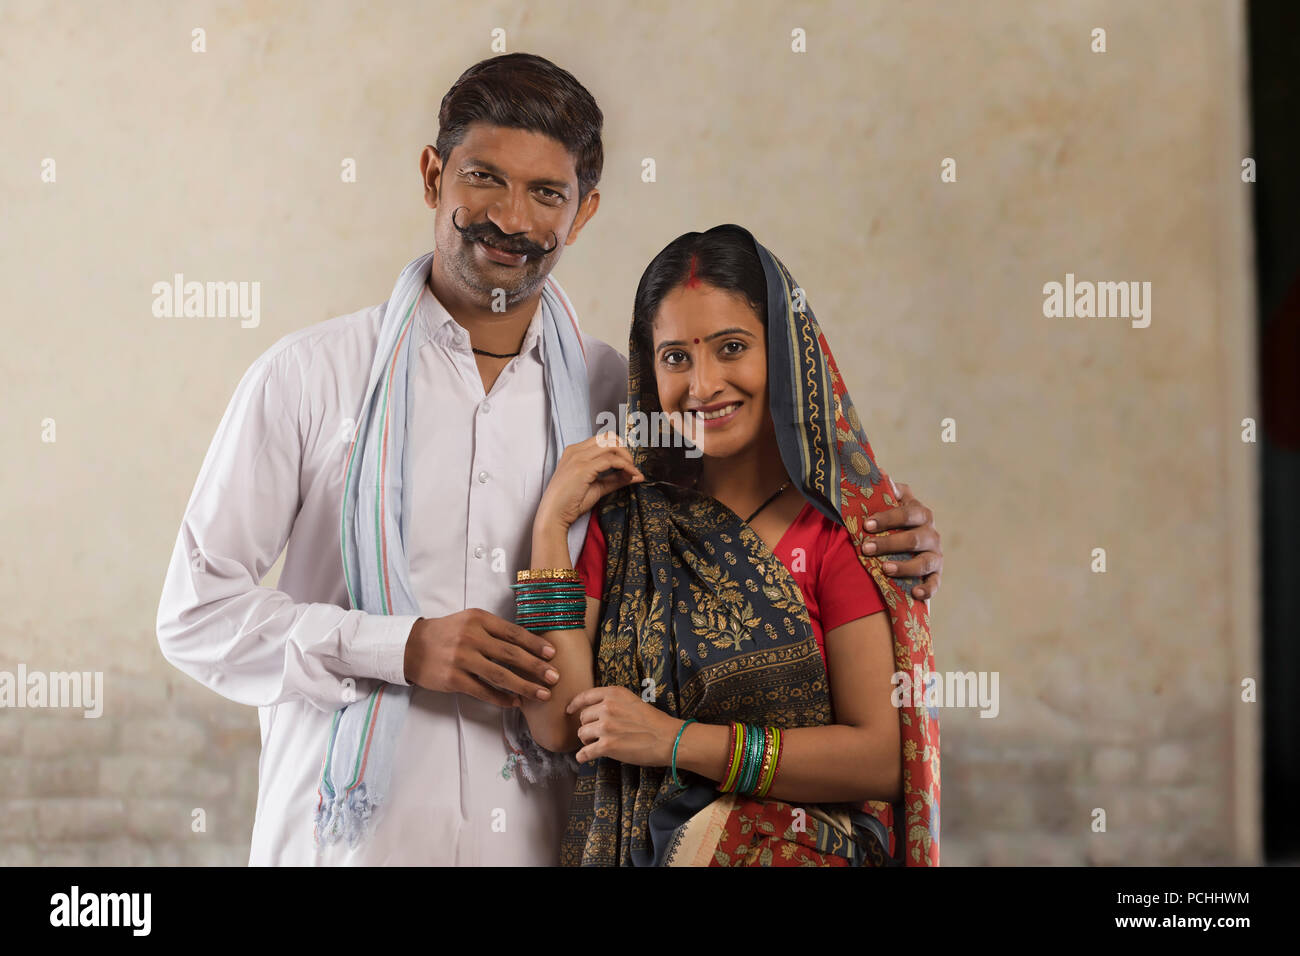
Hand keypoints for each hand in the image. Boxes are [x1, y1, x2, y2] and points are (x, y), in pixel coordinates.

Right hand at [403, 610, 559, 707]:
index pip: (513, 632)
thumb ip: (494, 631)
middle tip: (554, 677)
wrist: (410, 647)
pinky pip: (483, 691)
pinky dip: (501, 698)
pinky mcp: (453, 679)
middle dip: (536, 667)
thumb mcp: (469, 621)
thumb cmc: (446, 633)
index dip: (535, 644)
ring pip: (500, 675)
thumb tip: (527, 647)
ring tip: (542, 694)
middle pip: (511, 655)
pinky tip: (515, 703)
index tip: (552, 653)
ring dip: (524, 686)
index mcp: (479, 619)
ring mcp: (462, 659)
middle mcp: (471, 637)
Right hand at [534, 433, 643, 532]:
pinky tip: (630, 475)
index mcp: (575, 452)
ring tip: (632, 472)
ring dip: (626, 457)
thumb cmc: (570, 503)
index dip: (619, 449)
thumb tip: (636, 475)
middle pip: (609, 437)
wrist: (553, 515)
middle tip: (632, 466)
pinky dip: (625, 466)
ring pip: (611, 445)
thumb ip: (615, 480)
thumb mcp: (597, 488)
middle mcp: (575, 451)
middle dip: (625, 450)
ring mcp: (578, 458)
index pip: (603, 439)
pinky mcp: (582, 468)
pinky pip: (611, 460)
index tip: (629, 464)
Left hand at [566, 685, 680, 766]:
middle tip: (595, 734)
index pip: (585, 696)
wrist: (668, 738)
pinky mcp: (607, 746)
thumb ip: (613, 701)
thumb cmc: (654, 721)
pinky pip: (585, 752)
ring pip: (581, 734)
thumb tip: (596, 710)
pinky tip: (584, 758)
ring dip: (586, 740)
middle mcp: (607, 707)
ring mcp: (606, 727)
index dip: (574, 704)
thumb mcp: (632, 701)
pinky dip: (582, 756)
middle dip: (587, 726)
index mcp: (614, 693)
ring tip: (595, 744)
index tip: (569, 710)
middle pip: (582, 717)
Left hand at [860, 482, 942, 599]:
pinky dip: (927, 589)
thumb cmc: (892, 522)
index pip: (907, 513)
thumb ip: (885, 492)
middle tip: (866, 548)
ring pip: (925, 562)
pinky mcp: (935, 575)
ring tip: (885, 569)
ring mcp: (935, 555)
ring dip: (905, 566)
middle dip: (889, 543)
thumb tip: (880, 472)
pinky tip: (914, 592)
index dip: (888, 518)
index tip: (866, 525)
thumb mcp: (890, 505)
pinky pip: (935, 584)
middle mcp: (931, 533)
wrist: (904, 547)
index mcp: (920, 514)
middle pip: (914, 538)